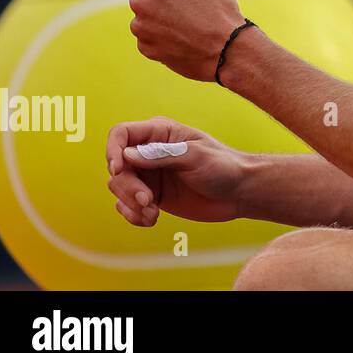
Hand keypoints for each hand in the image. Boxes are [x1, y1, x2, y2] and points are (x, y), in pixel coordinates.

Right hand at [106, 117, 246, 225]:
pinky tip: (152, 219)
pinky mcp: (151, 196)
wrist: (239, 192)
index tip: (119, 169)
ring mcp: (149, 175)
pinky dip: (133, 215)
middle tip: (148, 200)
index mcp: (160, 133)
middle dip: (127, 186)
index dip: (113, 150)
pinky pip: (126, 205)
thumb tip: (126, 155)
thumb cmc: (223, 166)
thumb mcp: (195, 156)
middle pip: (117, 166)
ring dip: (131, 203)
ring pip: (118, 187)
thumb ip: (161, 154)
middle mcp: (149, 152)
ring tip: (153, 213)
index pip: (121, 134)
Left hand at [124, 0, 244, 81]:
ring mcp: (140, 28)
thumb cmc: (218, 8)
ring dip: (156, 5)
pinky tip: (182, 31)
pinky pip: (145, 30)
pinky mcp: (145, 47)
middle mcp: (139, 4)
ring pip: (140, 8)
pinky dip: (158, 27)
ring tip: (185, 14)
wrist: (228, 52)